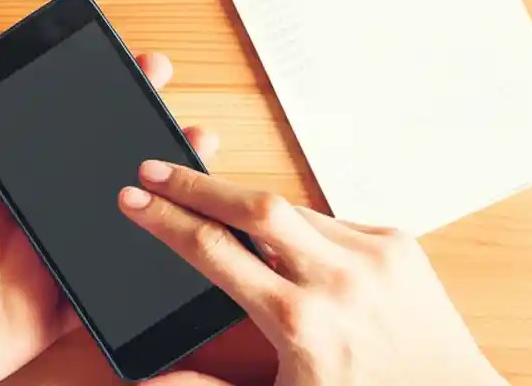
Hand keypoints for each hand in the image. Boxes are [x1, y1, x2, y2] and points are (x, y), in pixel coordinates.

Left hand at [0, 53, 216, 385]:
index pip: (35, 133)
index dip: (74, 103)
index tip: (110, 72)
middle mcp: (14, 220)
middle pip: (79, 172)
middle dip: (123, 139)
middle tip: (167, 109)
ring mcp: (37, 263)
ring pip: (100, 222)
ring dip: (141, 199)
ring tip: (184, 171)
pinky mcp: (50, 309)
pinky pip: (100, 285)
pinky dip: (133, 268)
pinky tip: (170, 241)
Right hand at [118, 164, 507, 385]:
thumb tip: (146, 384)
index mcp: (298, 324)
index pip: (213, 251)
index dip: (164, 219)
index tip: (132, 197)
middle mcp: (336, 281)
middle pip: (251, 206)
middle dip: (195, 184)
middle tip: (154, 168)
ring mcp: (372, 257)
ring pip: (291, 210)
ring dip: (251, 211)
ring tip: (221, 219)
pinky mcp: (399, 244)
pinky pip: (332, 221)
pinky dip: (303, 230)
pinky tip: (294, 251)